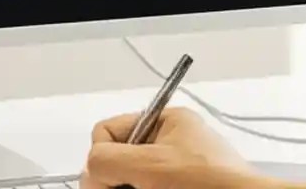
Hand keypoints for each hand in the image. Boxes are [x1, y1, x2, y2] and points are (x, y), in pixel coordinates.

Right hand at [81, 107, 271, 188]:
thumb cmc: (215, 184)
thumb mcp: (152, 164)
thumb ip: (109, 160)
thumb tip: (89, 170)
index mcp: (165, 123)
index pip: (107, 132)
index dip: (102, 157)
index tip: (106, 181)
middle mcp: (169, 146)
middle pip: (117, 162)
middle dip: (116, 182)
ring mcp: (174, 174)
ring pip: (129, 183)